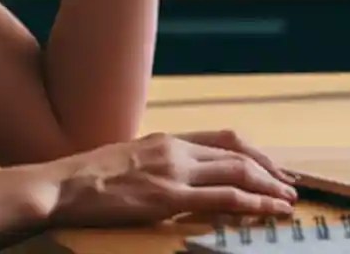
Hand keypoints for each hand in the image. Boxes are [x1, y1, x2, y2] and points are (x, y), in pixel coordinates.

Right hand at [42, 131, 298, 226]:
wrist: (59, 186)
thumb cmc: (86, 179)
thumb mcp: (129, 159)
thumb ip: (157, 163)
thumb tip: (175, 174)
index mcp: (168, 139)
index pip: (225, 139)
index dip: (255, 152)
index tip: (273, 166)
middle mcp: (176, 149)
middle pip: (239, 154)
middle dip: (270, 170)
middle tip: (290, 185)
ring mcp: (173, 172)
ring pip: (238, 173)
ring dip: (268, 187)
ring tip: (287, 200)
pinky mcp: (167, 198)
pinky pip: (221, 198)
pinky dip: (251, 203)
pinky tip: (266, 210)